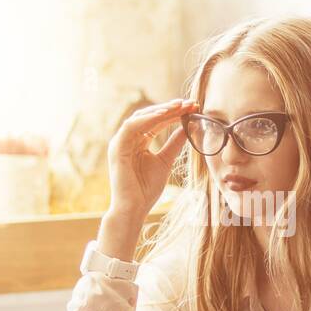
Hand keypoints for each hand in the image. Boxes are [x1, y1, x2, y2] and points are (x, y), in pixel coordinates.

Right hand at [106, 99, 195, 221]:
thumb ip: (174, 143)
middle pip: (150, 116)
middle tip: (189, 103)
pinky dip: (147, 119)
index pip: (157, 122)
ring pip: (140, 118)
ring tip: (178, 106)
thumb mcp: (166, 160)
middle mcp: (128, 139)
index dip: (175, 114)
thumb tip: (189, 127)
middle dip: (170, 108)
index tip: (194, 108)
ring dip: (159, 110)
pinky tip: (163, 115)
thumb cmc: (146, 189)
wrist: (134, 208)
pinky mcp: (116, 147)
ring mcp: (120, 142)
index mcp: (138, 141)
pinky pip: (131, 127)